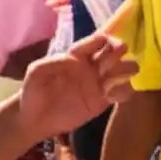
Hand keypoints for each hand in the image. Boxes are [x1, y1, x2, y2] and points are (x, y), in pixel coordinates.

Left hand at [19, 33, 135, 139]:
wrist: (35, 119)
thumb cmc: (33, 91)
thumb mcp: (36, 72)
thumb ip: (53, 62)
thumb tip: (74, 60)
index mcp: (77, 54)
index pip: (99, 40)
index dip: (106, 40)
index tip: (105, 48)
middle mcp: (92, 65)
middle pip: (118, 51)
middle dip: (117, 54)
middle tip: (104, 67)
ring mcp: (100, 83)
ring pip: (127, 68)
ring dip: (124, 71)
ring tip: (108, 83)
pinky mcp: (104, 101)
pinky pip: (125, 91)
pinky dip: (123, 91)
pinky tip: (109, 97)